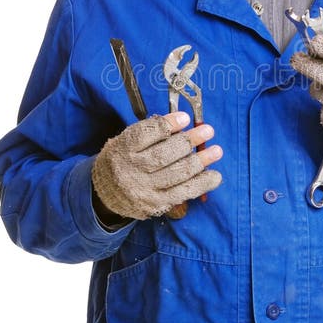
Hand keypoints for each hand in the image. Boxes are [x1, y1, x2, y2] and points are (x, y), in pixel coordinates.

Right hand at [92, 112, 222, 220]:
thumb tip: (183, 123)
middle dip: (189, 141)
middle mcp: (131, 170)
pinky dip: (202, 184)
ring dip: (200, 162)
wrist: (106, 192)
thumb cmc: (123, 159)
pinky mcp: (156, 204)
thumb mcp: (127, 140)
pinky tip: (214, 175)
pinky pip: (183, 193)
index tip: (185, 118)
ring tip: (216, 151)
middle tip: (208, 131)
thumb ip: (151, 132)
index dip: (167, 125)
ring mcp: (144, 190)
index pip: (144, 134)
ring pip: (176, 174)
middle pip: (163, 155)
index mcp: (122, 149)